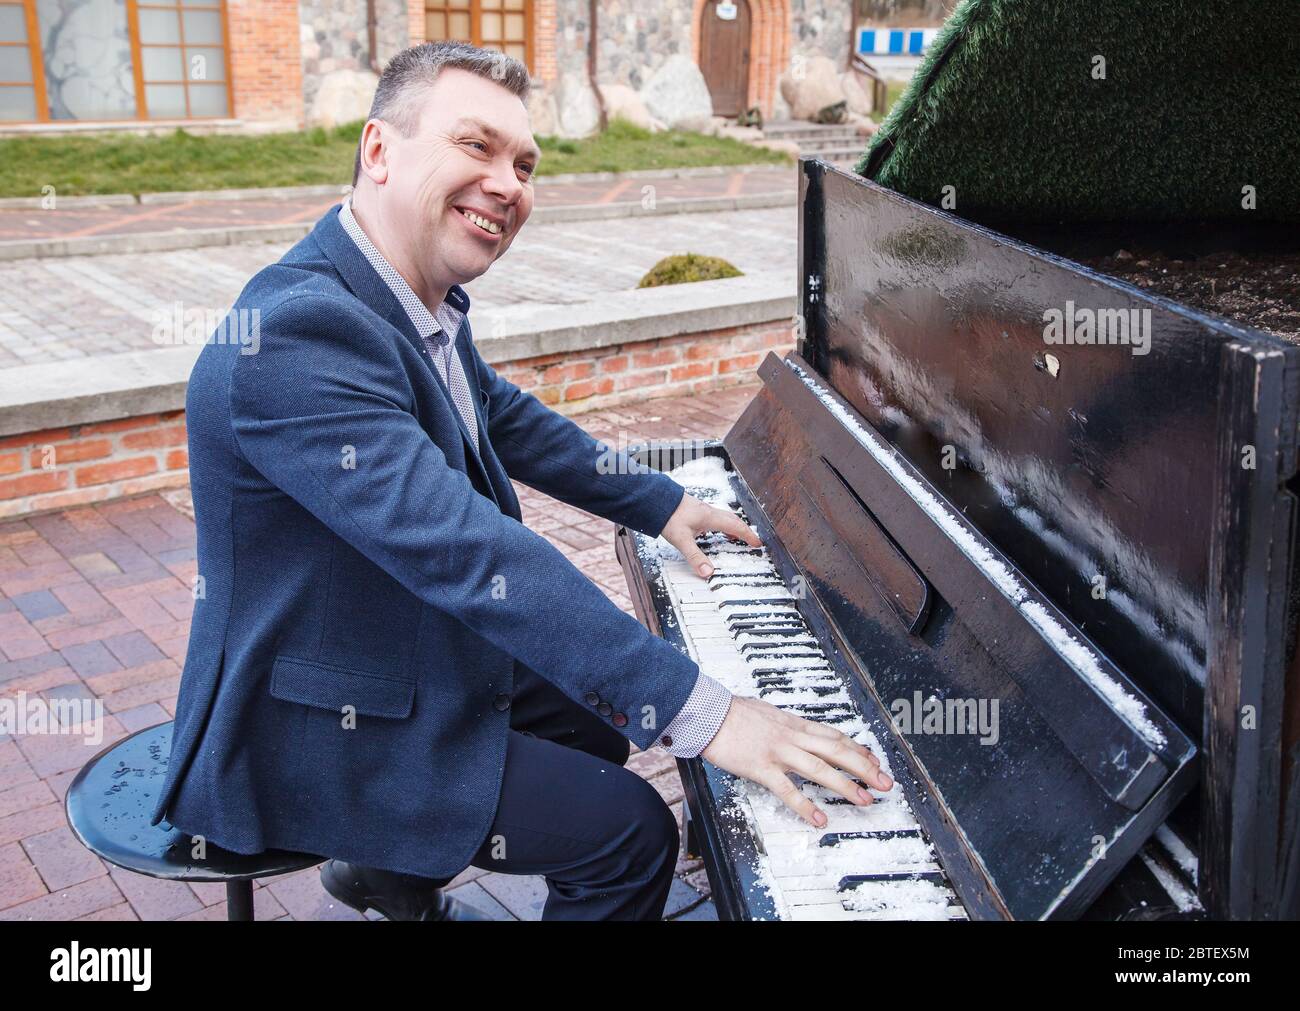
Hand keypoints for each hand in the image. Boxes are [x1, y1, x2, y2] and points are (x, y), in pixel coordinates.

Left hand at [660, 493, 759, 577]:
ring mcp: (702, 509)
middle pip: (733, 520)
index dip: (748, 536)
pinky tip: (711, 530)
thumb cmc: (668, 515)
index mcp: (711, 518)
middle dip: (744, 530)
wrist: (655, 499)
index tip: (757, 543)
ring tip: (734, 537)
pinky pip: (714, 516)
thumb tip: (708, 572)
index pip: (736, 527)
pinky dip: (720, 524)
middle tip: (751, 540)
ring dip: (732, 526)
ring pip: (724, 517)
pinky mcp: (694, 509)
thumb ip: (695, 557)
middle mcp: (709, 512)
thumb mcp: (682, 540)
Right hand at [702, 696, 892, 827]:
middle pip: (837, 751)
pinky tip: (820, 818)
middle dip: (865, 768)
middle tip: (885, 783)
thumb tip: (799, 728)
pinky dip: (806, 806)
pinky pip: (788, 790)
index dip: (858, 750)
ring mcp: (778, 752)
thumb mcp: (768, 712)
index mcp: (794, 724)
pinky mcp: (762, 768)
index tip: (875, 762)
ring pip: (820, 769)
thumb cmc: (734, 712)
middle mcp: (792, 736)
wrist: (708, 712)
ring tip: (865, 800)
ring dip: (846, 786)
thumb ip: (786, 723)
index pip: (835, 736)